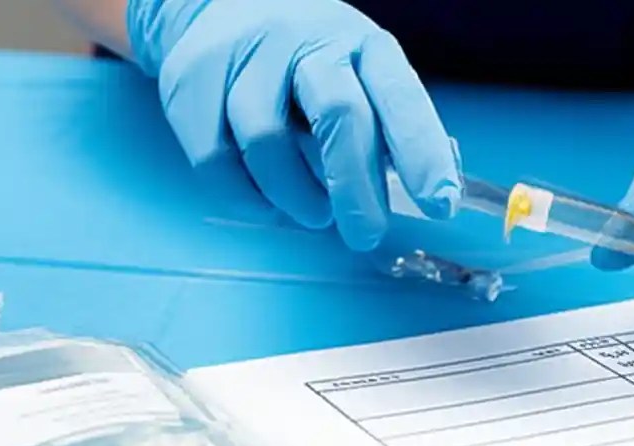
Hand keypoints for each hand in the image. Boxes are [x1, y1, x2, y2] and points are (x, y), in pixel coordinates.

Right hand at [125, 0, 461, 250]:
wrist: (216, 6)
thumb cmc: (305, 61)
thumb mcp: (357, 76)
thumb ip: (387, 128)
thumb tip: (434, 190)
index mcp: (360, 43)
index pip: (400, 96)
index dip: (421, 152)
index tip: (440, 202)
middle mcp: (306, 40)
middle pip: (337, 116)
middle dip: (357, 188)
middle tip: (366, 235)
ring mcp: (246, 56)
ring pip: (268, 144)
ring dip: (296, 197)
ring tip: (312, 213)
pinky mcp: (193, 81)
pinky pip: (216, 161)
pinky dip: (246, 197)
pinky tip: (266, 200)